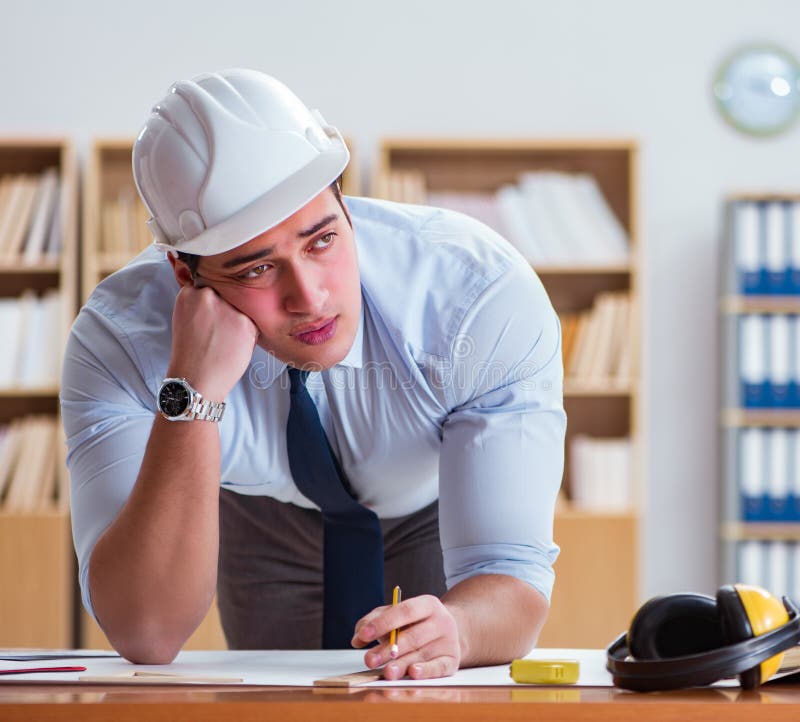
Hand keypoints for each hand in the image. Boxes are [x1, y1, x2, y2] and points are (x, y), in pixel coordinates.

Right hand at [168, 284, 257, 399]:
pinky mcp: (245, 322)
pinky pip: (252, 323)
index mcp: (189, 293)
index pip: (211, 287)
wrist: (196, 380)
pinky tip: (233, 347)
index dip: (214, 305)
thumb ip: (201, 304)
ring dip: (238, 322)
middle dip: (227, 311)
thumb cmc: (192, 354)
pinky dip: (247, 335)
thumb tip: (222, 294)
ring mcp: (227, 308)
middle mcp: (207, 295)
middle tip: (219, 333)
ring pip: (241, 309)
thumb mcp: (187, 319)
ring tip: (225, 342)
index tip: (211, 319)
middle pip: (227, 296)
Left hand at [351, 595, 460, 679]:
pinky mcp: (453, 660)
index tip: (364, 635)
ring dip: (402, 664)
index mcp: (427, 604)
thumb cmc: (416, 624)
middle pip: (412, 636)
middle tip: (369, 660)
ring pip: (421, 654)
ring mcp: (449, 641)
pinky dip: (426, 671)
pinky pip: (439, 667)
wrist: (450, 632)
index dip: (383, 623)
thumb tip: (357, 638)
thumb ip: (374, 621)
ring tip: (387, 672)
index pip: (404, 611)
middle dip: (388, 649)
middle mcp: (441, 621)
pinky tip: (413, 673)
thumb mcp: (397, 615)